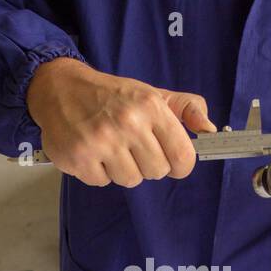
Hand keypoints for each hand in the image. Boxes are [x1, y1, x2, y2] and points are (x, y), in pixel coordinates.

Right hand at [26, 58, 215, 187]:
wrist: (61, 88)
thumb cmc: (112, 95)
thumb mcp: (153, 94)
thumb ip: (187, 108)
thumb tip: (209, 129)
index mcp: (151, 107)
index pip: (183, 157)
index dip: (180, 164)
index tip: (171, 160)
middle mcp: (127, 123)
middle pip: (157, 172)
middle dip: (147, 164)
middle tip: (132, 147)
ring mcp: (101, 142)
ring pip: (130, 180)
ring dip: (122, 169)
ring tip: (111, 148)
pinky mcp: (79, 158)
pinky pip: (102, 182)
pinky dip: (98, 172)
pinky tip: (93, 152)